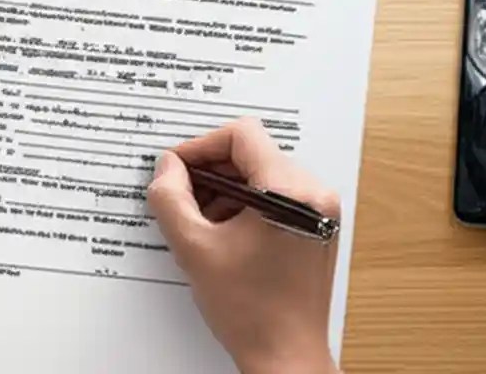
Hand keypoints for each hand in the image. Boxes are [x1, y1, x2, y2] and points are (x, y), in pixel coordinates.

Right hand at [147, 119, 341, 373]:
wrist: (286, 356)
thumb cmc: (250, 311)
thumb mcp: (195, 248)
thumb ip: (171, 199)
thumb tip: (167, 168)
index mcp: (290, 190)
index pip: (242, 135)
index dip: (201, 145)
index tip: (177, 168)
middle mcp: (313, 192)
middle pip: (252, 153)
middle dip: (210, 172)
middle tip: (181, 197)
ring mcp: (319, 209)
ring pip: (262, 175)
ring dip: (225, 190)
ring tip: (200, 222)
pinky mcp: (317, 226)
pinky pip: (275, 196)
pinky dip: (244, 205)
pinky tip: (222, 235)